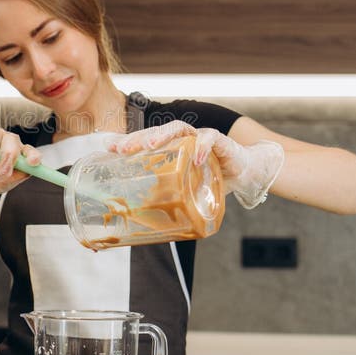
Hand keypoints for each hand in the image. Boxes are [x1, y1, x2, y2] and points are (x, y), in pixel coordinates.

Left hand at [106, 120, 283, 209]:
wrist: (246, 172)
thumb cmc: (212, 179)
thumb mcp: (188, 191)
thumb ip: (170, 199)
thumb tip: (141, 226)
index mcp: (172, 147)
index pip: (146, 141)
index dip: (128, 142)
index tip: (109, 148)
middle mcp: (183, 138)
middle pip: (156, 132)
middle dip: (139, 138)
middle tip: (123, 149)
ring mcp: (200, 136)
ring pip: (178, 128)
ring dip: (163, 135)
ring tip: (151, 146)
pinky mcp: (220, 141)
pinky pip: (210, 139)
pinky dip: (202, 146)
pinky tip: (195, 157)